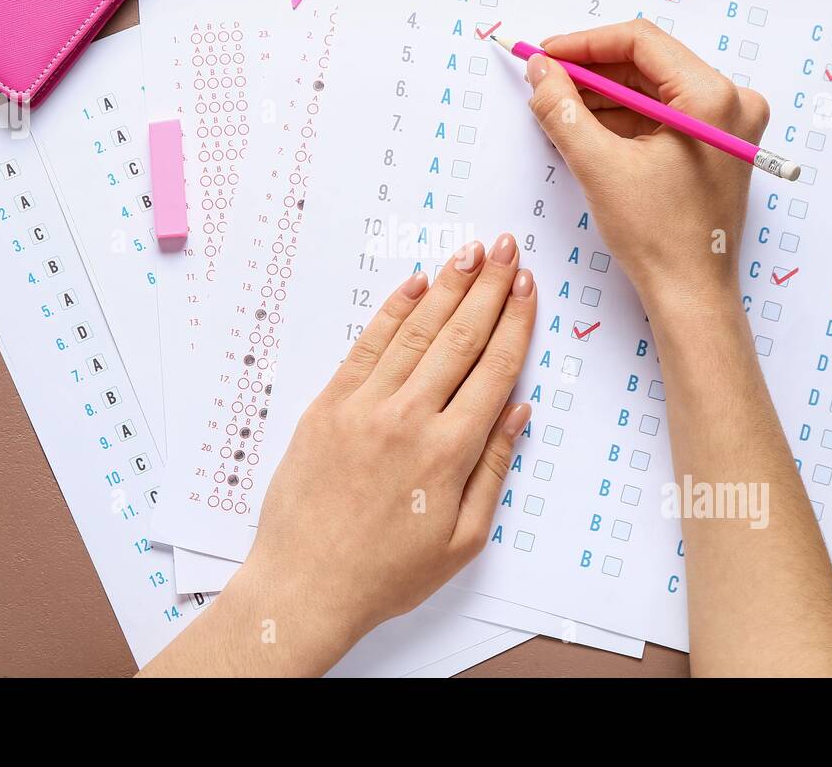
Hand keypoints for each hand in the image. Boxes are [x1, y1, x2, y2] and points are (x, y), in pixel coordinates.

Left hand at [231, 236, 535, 671]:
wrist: (304, 585)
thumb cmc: (387, 573)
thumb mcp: (463, 540)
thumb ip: (493, 469)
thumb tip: (518, 411)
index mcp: (449, 452)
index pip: (494, 368)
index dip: (515, 321)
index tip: (528, 285)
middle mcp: (409, 417)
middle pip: (460, 337)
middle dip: (488, 286)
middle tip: (505, 246)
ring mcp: (364, 406)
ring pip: (416, 332)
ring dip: (447, 286)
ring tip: (470, 252)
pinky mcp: (328, 405)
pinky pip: (366, 346)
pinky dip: (392, 311)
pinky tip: (415, 285)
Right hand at [525, 19, 769, 313]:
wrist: (690, 293)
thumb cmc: (657, 236)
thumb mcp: (598, 166)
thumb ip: (562, 108)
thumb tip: (539, 69)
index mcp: (713, 97)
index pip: (640, 41)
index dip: (584, 44)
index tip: (545, 55)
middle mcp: (731, 101)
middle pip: (648, 64)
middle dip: (592, 72)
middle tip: (544, 81)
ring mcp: (728, 124)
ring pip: (652, 89)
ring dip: (604, 96)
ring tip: (558, 109)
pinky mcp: (717, 145)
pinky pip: (663, 115)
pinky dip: (624, 119)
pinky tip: (586, 130)